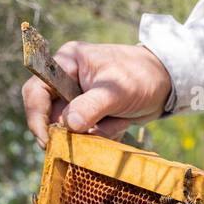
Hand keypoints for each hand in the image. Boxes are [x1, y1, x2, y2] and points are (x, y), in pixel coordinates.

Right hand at [22, 41, 172, 147]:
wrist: (167, 83)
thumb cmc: (141, 77)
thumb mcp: (115, 92)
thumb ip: (90, 107)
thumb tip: (68, 125)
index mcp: (66, 64)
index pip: (36, 90)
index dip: (36, 117)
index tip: (46, 140)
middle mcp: (67, 81)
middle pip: (49, 114)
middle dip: (68, 132)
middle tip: (86, 140)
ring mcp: (78, 99)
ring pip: (69, 129)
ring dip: (90, 135)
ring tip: (116, 122)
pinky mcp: (90, 115)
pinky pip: (85, 135)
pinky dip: (101, 136)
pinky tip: (120, 123)